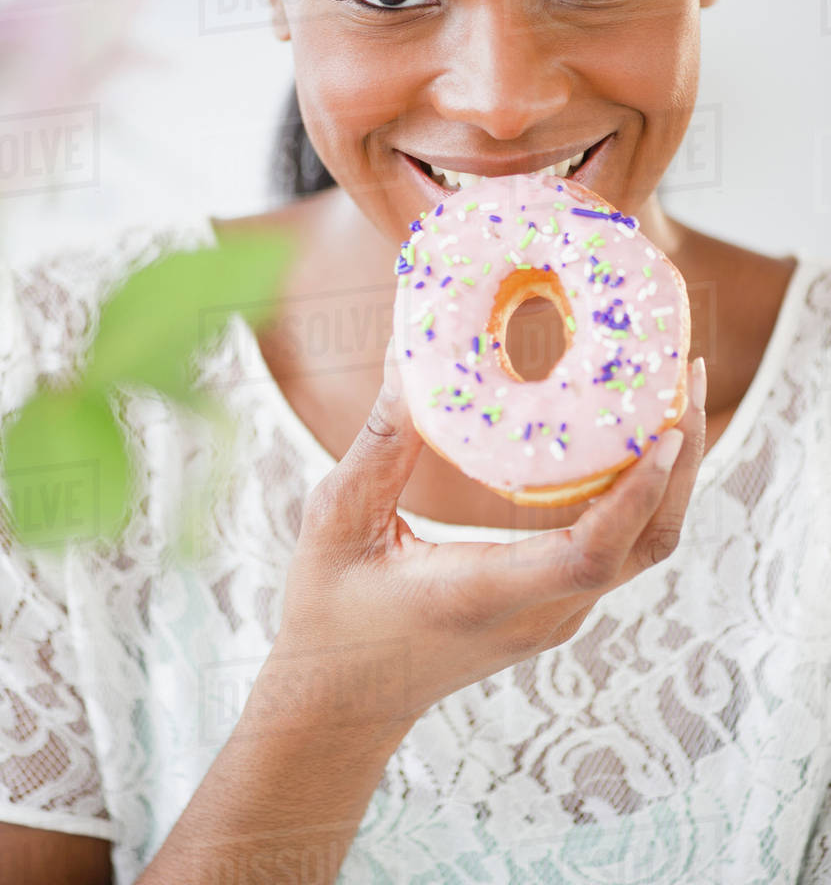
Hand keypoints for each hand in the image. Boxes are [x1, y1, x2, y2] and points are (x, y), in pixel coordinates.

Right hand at [268, 341, 706, 733]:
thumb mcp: (336, 520)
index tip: (665, 429)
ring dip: (669, 475)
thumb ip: (378, 444)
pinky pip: (621, 548)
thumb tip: (409, 358)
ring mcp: (554, 614)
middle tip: (684, 375)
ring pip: (644, 547)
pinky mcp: (554, 605)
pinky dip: (642, 492)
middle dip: (679, 460)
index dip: (637, 494)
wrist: (342, 702)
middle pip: (646, 544)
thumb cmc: (330, 612)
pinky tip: (629, 437)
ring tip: (671, 394)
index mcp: (486, 595)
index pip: (590, 554)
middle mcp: (539, 612)